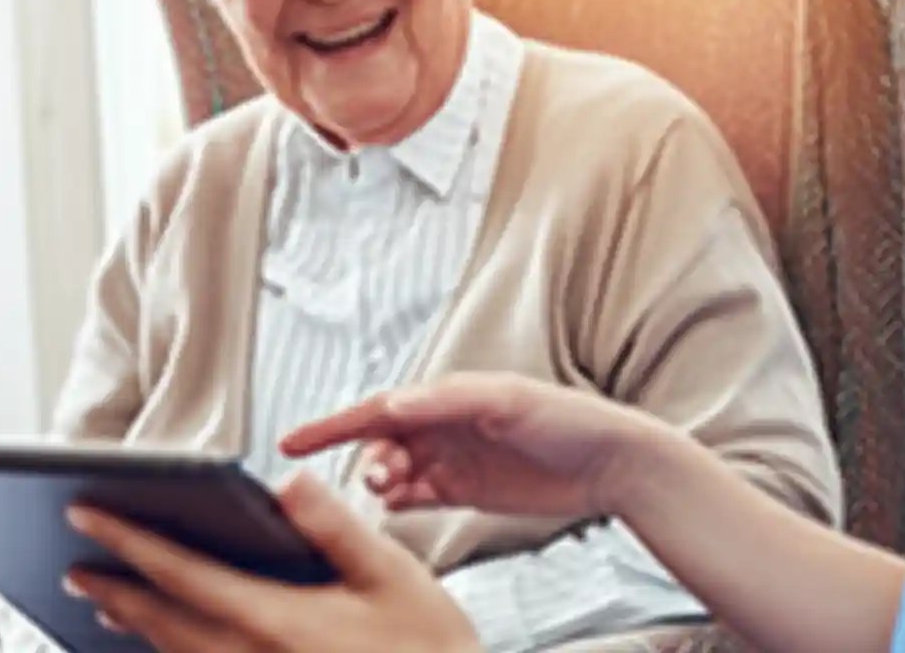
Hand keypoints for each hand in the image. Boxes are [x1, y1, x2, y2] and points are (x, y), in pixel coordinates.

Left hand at [62, 470, 480, 652]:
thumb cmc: (426, 646)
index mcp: (277, 619)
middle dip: (113, 586)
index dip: (129, 540)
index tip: (87, 513)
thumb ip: (333, 525)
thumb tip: (286, 481)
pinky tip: (167, 644)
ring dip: (133, 624)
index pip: (182, 573)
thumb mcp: (391, 573)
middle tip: (74, 562)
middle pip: (161, 621)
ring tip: (101, 600)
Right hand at [281, 373, 661, 518]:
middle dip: (368, 457)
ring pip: (394, 471)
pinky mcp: (464, 490)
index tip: (293, 442)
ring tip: (389, 489)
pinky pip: (416, 497)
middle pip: (381, 441)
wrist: (611, 461)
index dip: (332, 425)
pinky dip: (399, 503)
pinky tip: (395, 507)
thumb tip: (394, 404)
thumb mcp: (508, 399)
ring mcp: (451, 458)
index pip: (377, 408)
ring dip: (383, 480)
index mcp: (447, 396)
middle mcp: (442, 425)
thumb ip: (448, 400)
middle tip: (378, 476)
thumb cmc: (567, 418)